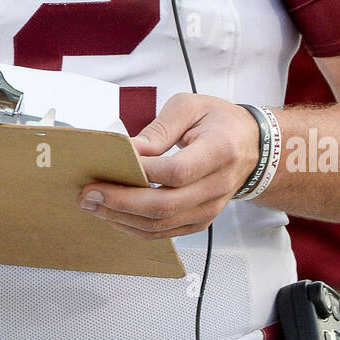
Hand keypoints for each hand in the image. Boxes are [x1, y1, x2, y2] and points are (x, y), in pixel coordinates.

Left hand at [78, 94, 259, 238]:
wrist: (251, 147)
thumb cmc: (219, 121)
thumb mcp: (190, 107)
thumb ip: (159, 129)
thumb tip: (129, 151)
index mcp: (220, 151)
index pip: (177, 171)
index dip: (143, 173)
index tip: (111, 166)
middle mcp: (217, 186)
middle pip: (165, 205)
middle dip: (120, 201)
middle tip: (88, 193)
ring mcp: (209, 209)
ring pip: (162, 225)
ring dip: (121, 218)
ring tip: (91, 205)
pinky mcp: (200, 220)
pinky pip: (164, 232)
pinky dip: (134, 227)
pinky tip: (112, 214)